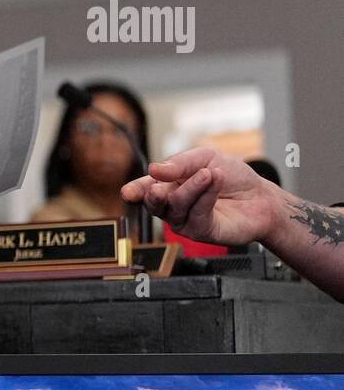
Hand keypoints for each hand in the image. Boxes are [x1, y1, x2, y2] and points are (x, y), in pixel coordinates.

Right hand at [120, 147, 282, 245]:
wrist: (261, 196)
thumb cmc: (233, 177)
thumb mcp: (205, 158)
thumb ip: (180, 162)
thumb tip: (154, 170)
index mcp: (168, 186)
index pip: (146, 189)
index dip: (135, 191)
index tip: (128, 192)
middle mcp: (172, 206)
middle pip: (154, 203)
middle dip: (153, 195)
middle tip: (157, 188)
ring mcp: (185, 221)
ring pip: (175, 207)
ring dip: (191, 188)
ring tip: (208, 174)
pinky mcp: (201, 232)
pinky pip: (196, 214)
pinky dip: (205, 196)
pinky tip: (214, 181)